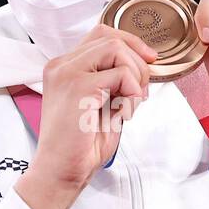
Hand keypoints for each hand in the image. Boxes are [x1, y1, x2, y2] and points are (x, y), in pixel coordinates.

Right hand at [15, 24, 156, 208]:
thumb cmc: (79, 146)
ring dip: (135, 77)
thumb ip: (116, 81)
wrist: (60, 173)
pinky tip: (123, 114)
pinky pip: (121, 73)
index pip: (101, 35)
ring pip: (116, 49)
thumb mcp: (102, 104)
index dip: (130, 43)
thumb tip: (143, 65)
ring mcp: (67, 73)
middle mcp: (61, 65)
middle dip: (137, 62)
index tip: (148, 62)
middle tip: (139, 94)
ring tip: (128, 105)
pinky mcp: (79, 87)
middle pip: (110, 38)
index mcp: (64, 67)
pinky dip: (132, 93)